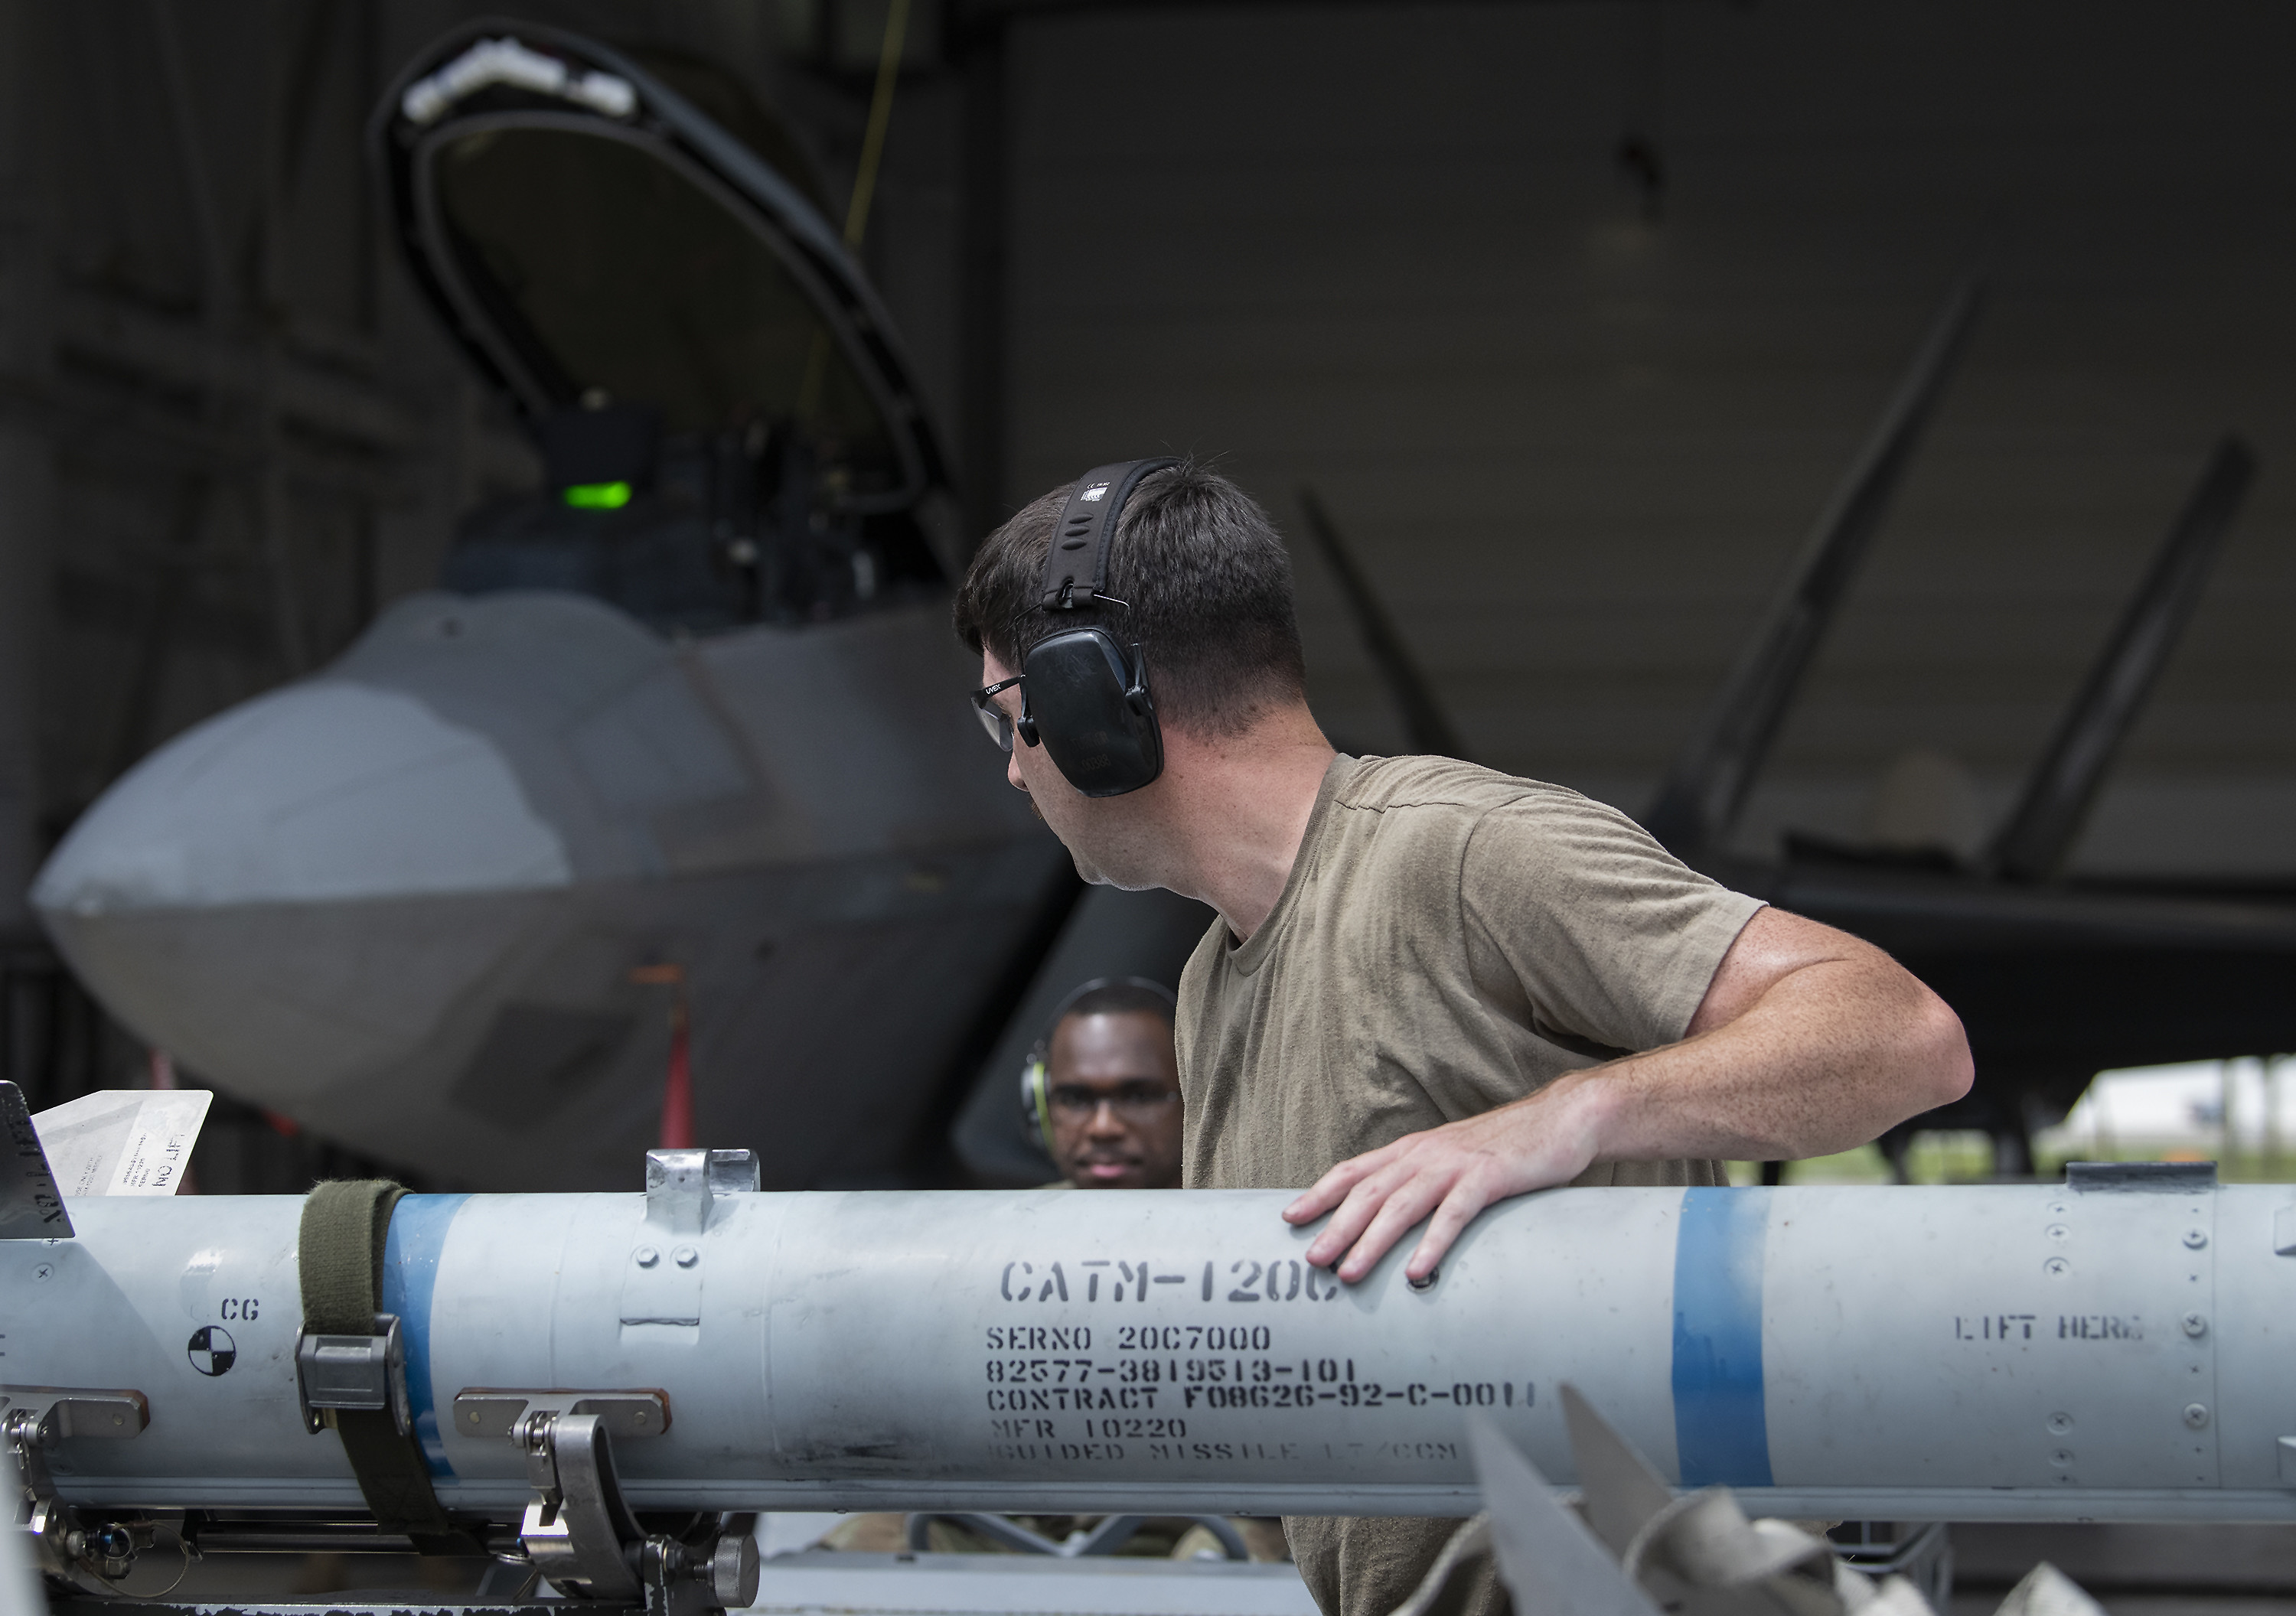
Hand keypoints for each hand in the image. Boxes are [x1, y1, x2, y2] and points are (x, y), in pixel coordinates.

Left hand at [1281, 1078, 1606, 1284]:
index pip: (1353, 1170)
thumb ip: (1422, 1183)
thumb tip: (1390, 1219)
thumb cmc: (1504, 1149)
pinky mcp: (1488, 1178)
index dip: (1320, 1193)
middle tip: (1311, 1261)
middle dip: (1335, 1227)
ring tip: (1348, 1274)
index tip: (1290, 1218)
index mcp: (1411, 1150)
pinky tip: (1416, 1271)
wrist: (1560, 1120)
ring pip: (1401, 1205)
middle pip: (1369, 1192)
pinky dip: (1431, 1243)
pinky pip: (1453, 1215)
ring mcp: (1455, 1165)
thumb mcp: (1452, 1161)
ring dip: (1371, 1241)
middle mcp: (1424, 1154)